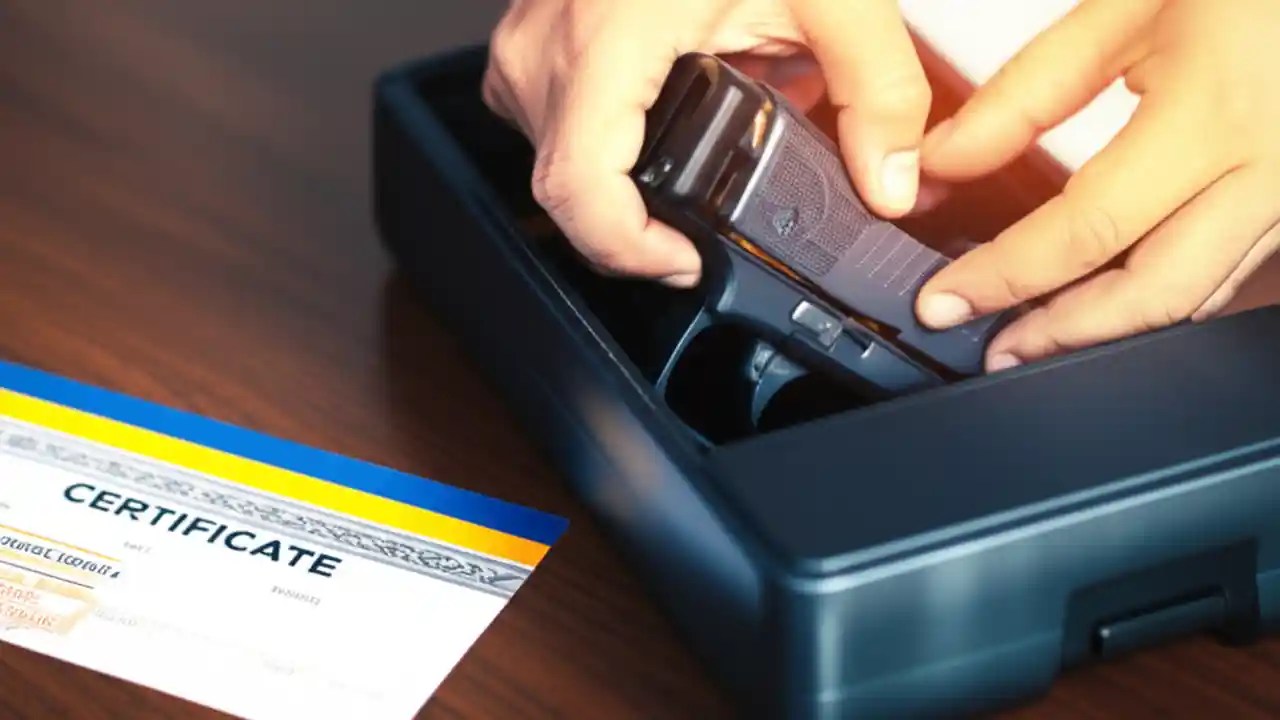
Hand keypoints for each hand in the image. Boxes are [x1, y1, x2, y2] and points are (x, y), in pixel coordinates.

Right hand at [482, 0, 931, 286]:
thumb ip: (876, 89)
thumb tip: (889, 183)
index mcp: (605, 42)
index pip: (578, 191)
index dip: (633, 252)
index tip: (688, 262)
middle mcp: (545, 52)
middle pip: (568, 193)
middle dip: (646, 225)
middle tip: (711, 222)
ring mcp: (526, 50)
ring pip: (557, 165)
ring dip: (629, 183)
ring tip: (694, 155)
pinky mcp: (529, 47)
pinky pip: (551, 128)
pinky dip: (610, 143)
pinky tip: (659, 117)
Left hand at [914, 0, 1279, 371]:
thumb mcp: (1121, 13)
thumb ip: (1024, 96)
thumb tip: (941, 163)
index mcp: (1215, 116)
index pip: (1085, 231)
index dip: (1005, 277)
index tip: (944, 301)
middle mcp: (1270, 171)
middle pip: (1152, 294)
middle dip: (1062, 334)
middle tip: (994, 347)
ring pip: (1194, 295)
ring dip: (1109, 325)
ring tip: (1036, 332)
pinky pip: (1227, 271)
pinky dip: (1156, 293)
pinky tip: (1104, 294)